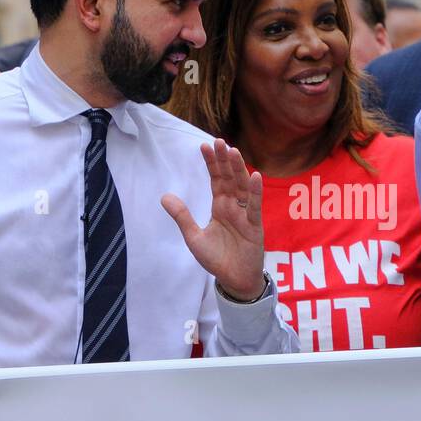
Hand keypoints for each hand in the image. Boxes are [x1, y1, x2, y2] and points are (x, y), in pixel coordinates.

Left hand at [162, 139, 265, 300]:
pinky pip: (255, 207)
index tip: (204, 146)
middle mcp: (234, 206)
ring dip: (239, 170)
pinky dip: (256, 192)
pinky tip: (255, 177)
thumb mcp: (194, 237)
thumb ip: (182, 216)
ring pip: (243, 188)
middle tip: (219, 141)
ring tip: (234, 151)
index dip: (211, 164)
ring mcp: (245, 215)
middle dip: (224, 160)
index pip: (216, 180)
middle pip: (229, 179)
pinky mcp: (254, 226)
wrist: (234, 280)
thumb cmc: (217, 259)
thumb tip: (164, 196)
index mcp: (220, 207)